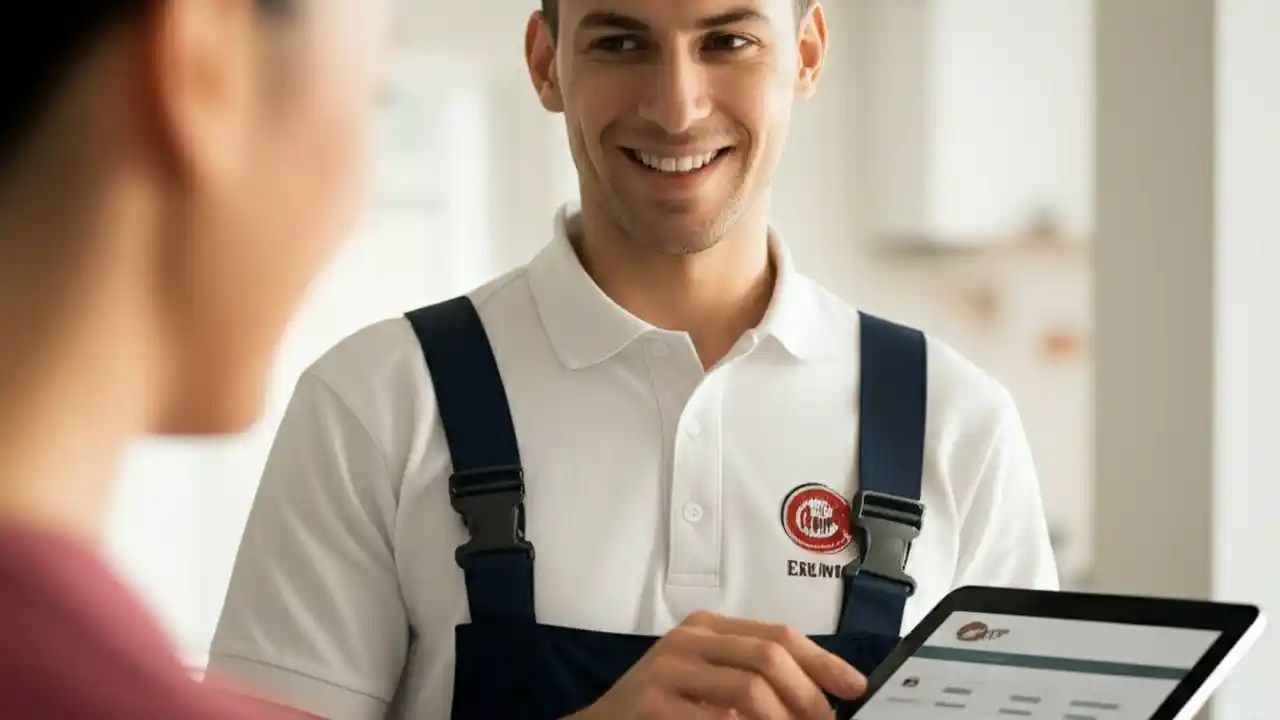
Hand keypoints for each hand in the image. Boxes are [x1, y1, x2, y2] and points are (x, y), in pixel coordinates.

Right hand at [569, 611, 866, 719]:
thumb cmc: (665, 709)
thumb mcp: (711, 683)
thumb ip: (756, 680)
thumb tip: (823, 699)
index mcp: (708, 628)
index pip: (779, 634)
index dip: (823, 662)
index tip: (855, 688)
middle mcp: (688, 639)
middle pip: (769, 656)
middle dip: (808, 697)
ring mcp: (666, 669)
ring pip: (749, 689)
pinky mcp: (651, 703)